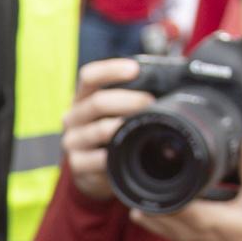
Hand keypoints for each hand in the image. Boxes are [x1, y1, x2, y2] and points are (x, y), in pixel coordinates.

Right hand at [55, 59, 158, 202]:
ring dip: (124, 126)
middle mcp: (73, 117)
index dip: (111, 69)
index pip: (89, 76)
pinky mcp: (77, 164)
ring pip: (99, 130)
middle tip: (150, 102)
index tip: (135, 69)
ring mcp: (73, 141)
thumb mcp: (111, 114)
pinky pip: (97, 159)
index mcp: (82, 99)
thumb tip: (169, 84)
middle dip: (128, 100)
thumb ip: (127, 99)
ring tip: (143, 126)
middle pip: (97, 102)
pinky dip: (114, 155)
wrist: (91, 171)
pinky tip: (127, 153)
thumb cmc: (108, 136)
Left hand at [128, 131, 241, 240]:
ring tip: (153, 178)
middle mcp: (188, 230)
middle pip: (150, 209)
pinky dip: (154, 213)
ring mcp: (184, 238)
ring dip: (149, 201)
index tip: (158, 161)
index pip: (165, 199)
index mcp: (202, 218)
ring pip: (149, 220)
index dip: (157, 179)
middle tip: (151, 164)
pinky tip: (162, 198)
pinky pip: (158, 227)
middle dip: (148, 186)